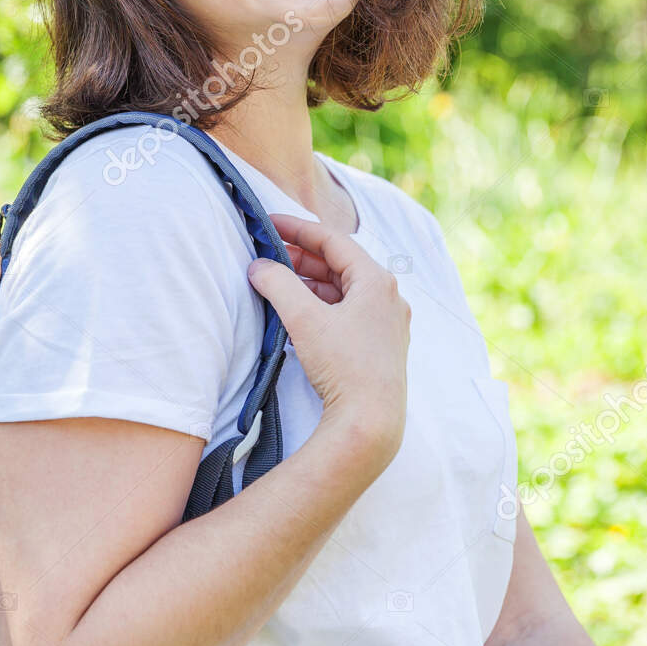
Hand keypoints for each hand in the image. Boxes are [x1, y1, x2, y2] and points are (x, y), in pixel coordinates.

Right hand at [247, 212, 409, 472]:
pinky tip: (297, 312)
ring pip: (342, 289)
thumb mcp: (303, 318)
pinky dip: (320, 304)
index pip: (332, 240)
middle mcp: (388, 297)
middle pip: (338, 263)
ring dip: (309, 282)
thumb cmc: (344, 367)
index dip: (297, 229)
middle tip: (267, 254)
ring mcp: (386, 322)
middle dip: (300, 257)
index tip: (268, 223)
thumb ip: (278, 284)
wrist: (370, 422)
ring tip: (276, 282)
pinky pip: (347, 312)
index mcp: (376, 280)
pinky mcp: (379, 346)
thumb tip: (259, 267)